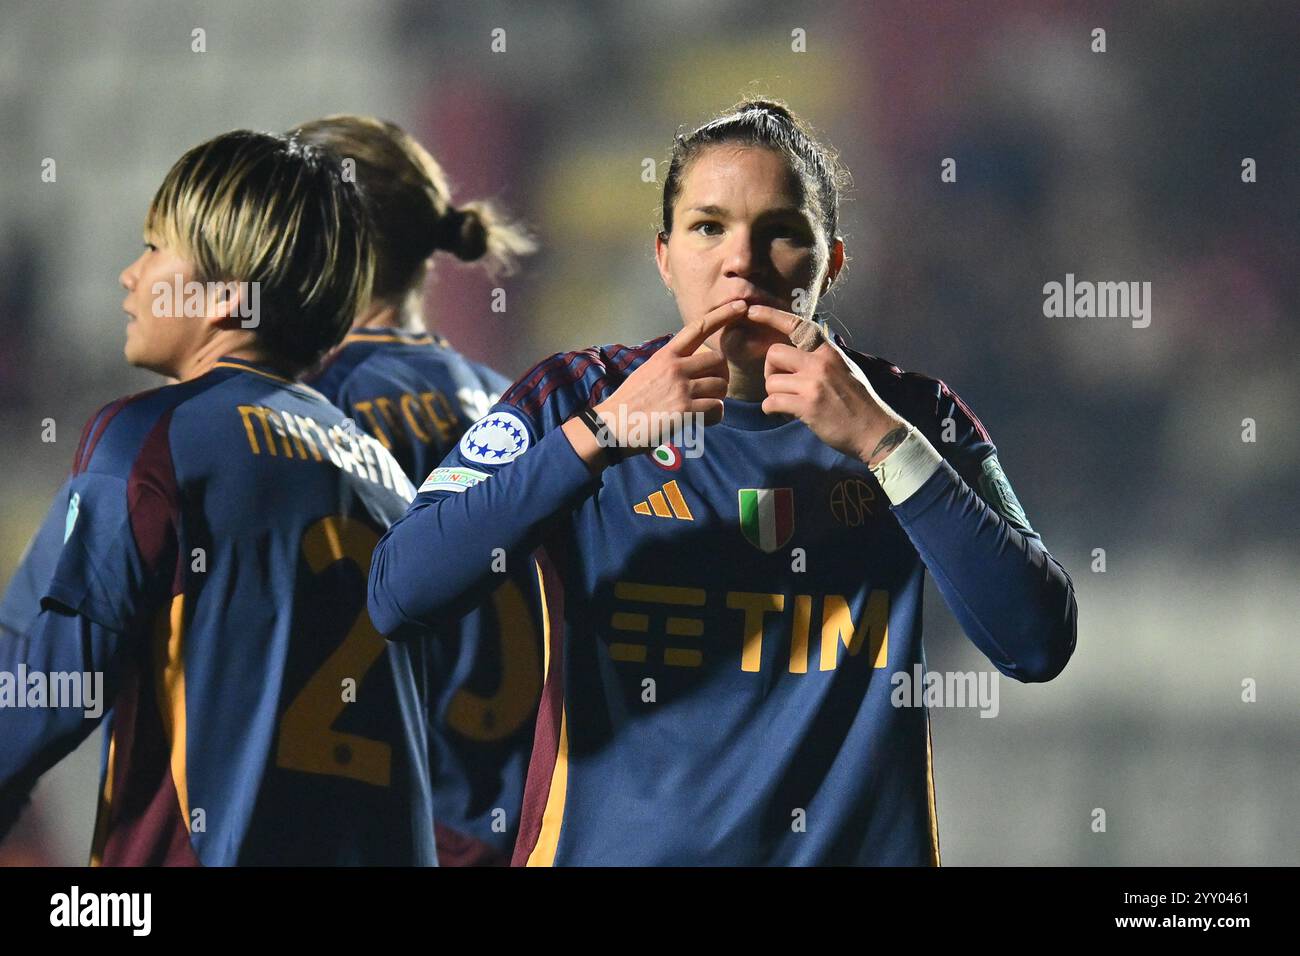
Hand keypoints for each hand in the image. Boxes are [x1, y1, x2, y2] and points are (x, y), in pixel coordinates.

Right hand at [561, 300, 741, 469]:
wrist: (613, 425)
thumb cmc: (631, 401)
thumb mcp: (649, 371)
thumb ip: (672, 364)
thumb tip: (695, 365)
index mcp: (666, 355)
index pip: (698, 329)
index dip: (722, 316)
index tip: (741, 306)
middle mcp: (675, 367)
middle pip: (719, 362)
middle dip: (721, 375)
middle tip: (711, 388)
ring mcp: (681, 389)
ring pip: (721, 386)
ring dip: (717, 398)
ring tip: (701, 406)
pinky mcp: (685, 411)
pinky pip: (717, 408)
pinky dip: (714, 416)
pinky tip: (701, 420)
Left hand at [747, 305, 910, 466]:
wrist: (875, 431)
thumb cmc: (857, 403)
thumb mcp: (844, 370)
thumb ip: (821, 360)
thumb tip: (796, 356)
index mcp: (828, 351)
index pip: (796, 325)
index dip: (770, 315)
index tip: (752, 310)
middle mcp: (820, 362)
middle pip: (774, 354)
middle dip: (769, 370)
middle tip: (780, 385)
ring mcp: (814, 383)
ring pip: (771, 382)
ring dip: (774, 395)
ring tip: (789, 404)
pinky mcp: (808, 405)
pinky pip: (771, 402)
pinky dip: (771, 410)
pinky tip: (782, 414)